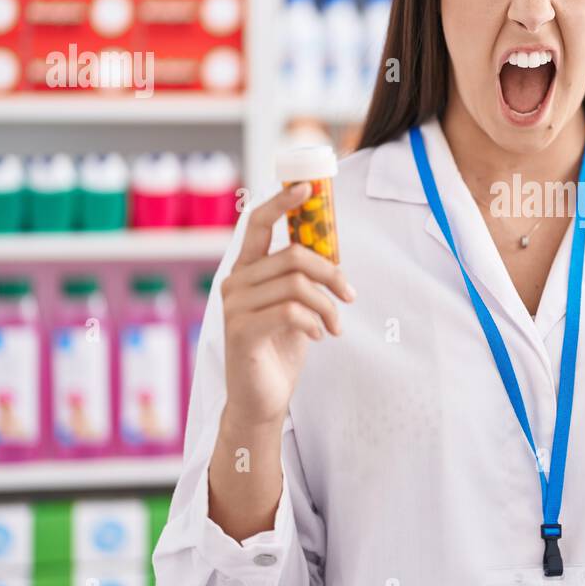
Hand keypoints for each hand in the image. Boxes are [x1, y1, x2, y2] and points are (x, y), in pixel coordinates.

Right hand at [220, 183, 354, 429]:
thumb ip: (302, 278)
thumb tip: (332, 252)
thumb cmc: (280, 347)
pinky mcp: (241, 331)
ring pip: (297, 285)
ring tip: (335, 326)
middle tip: (350, 296)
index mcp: (247, 270)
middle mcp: (235, 282)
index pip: (258, 223)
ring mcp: (234, 306)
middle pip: (294, 256)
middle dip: (332, 274)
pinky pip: (291, 312)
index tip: (307, 187)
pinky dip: (315, 323)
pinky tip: (319, 336)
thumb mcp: (296, 305)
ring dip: (328, 306)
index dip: (282, 202)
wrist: (261, 397)